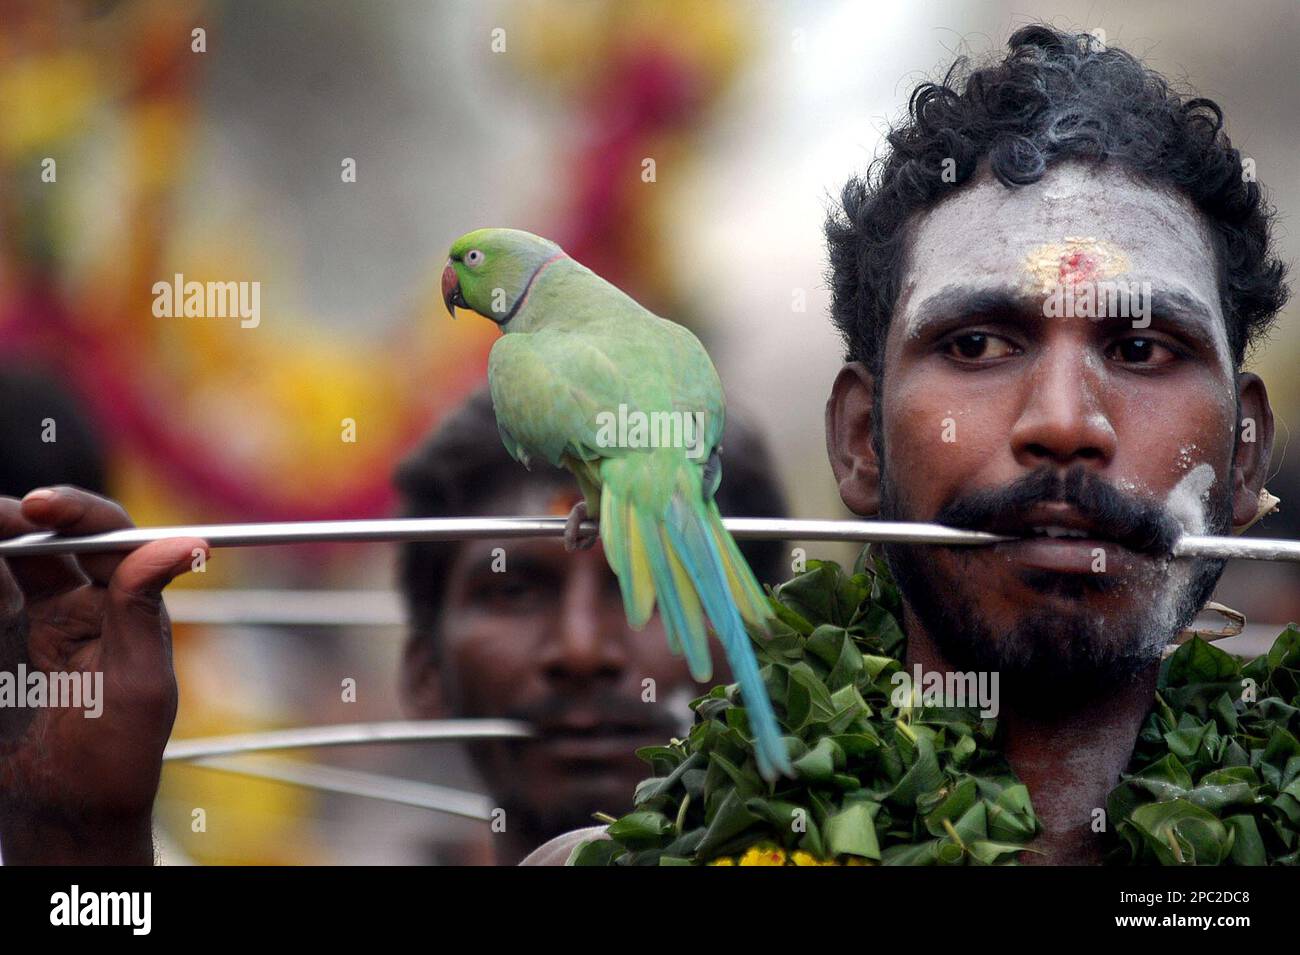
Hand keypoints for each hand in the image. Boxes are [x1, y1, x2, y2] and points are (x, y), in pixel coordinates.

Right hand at [0, 486, 206, 863]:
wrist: (61, 816)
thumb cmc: (117, 758)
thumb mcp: (140, 686)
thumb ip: (143, 611)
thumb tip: (189, 541)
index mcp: (121, 603)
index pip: (103, 534)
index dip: (74, 510)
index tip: (38, 506)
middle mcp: (71, 603)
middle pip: (38, 537)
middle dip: (11, 518)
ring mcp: (21, 625)